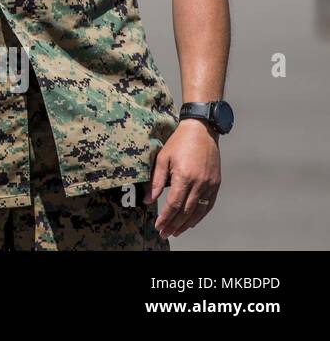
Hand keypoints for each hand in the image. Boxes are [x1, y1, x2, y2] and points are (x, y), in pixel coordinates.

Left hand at [147, 119, 220, 238]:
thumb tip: (148, 200)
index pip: (174, 204)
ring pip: (198, 210)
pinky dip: (200, 215)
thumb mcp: (162, 158)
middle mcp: (199, 183)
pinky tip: (192, 222)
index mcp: (184, 176)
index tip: (158, 226)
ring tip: (177, 232)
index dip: (166, 217)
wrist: (201, 130)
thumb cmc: (179, 142)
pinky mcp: (216, 183)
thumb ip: (155, 181)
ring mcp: (210, 184)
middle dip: (175, 224)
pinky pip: (209, 204)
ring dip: (187, 224)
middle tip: (166, 234)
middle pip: (186, 211)